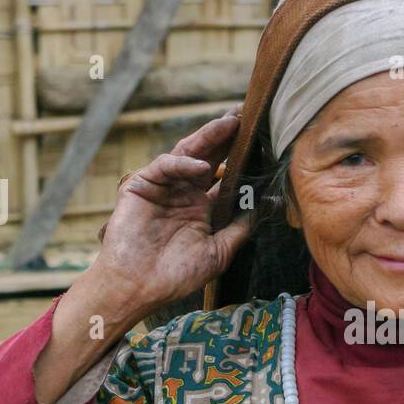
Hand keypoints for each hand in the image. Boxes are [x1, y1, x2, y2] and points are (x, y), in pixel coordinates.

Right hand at [89, 105, 254, 320]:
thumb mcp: (219, 251)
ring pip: (188, 153)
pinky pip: (165, 166)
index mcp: (202, 208)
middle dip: (227, 136)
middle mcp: (184, 193)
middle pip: (210, 156)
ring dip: (209, 137)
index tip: (265, 143)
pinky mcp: (141, 185)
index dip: (243, 159)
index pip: (226, 176)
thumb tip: (265, 205)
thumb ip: (240, 227)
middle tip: (248, 115)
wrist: (138, 288)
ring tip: (230, 123)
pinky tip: (202, 165)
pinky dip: (183, 163)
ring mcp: (163, 188)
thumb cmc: (176, 276)